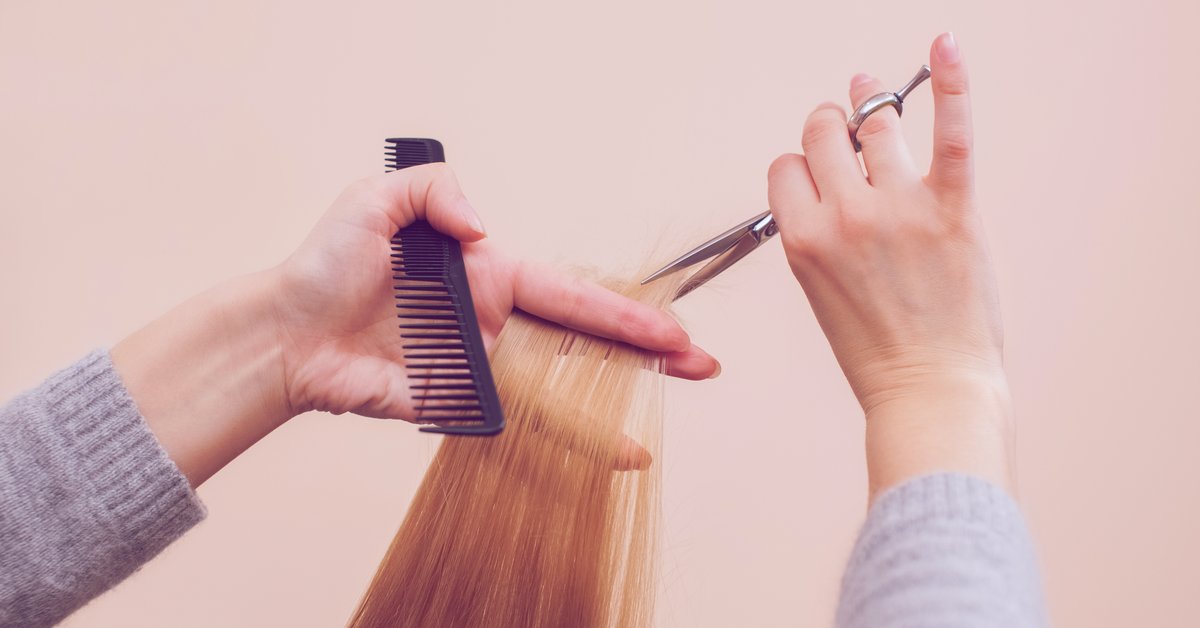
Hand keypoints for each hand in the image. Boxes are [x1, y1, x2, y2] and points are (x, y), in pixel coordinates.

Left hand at [272, 164, 719, 420]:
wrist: (281, 333)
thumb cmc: (324, 266)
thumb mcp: (378, 199)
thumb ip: (438, 190)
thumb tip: (488, 231)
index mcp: (488, 273)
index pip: (571, 292)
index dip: (623, 310)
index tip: (672, 326)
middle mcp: (492, 322)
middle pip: (583, 343)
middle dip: (644, 355)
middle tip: (700, 364)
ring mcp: (475, 368)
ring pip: (555, 391)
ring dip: (606, 412)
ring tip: (650, 432)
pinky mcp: (451, 407)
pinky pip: (508, 427)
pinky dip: (553, 445)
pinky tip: (595, 457)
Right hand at [767, 33, 1011, 496]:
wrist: (928, 390)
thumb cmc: (877, 353)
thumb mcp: (820, 294)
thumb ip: (817, 238)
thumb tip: (832, 189)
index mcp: (802, 241)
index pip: (786, 167)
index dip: (800, 166)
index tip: (817, 172)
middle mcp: (844, 217)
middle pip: (821, 134)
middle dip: (828, 127)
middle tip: (843, 127)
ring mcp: (898, 209)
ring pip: (875, 126)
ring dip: (870, 102)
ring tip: (872, 91)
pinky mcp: (952, 210)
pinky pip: (951, 133)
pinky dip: (950, 83)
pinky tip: (944, 48)